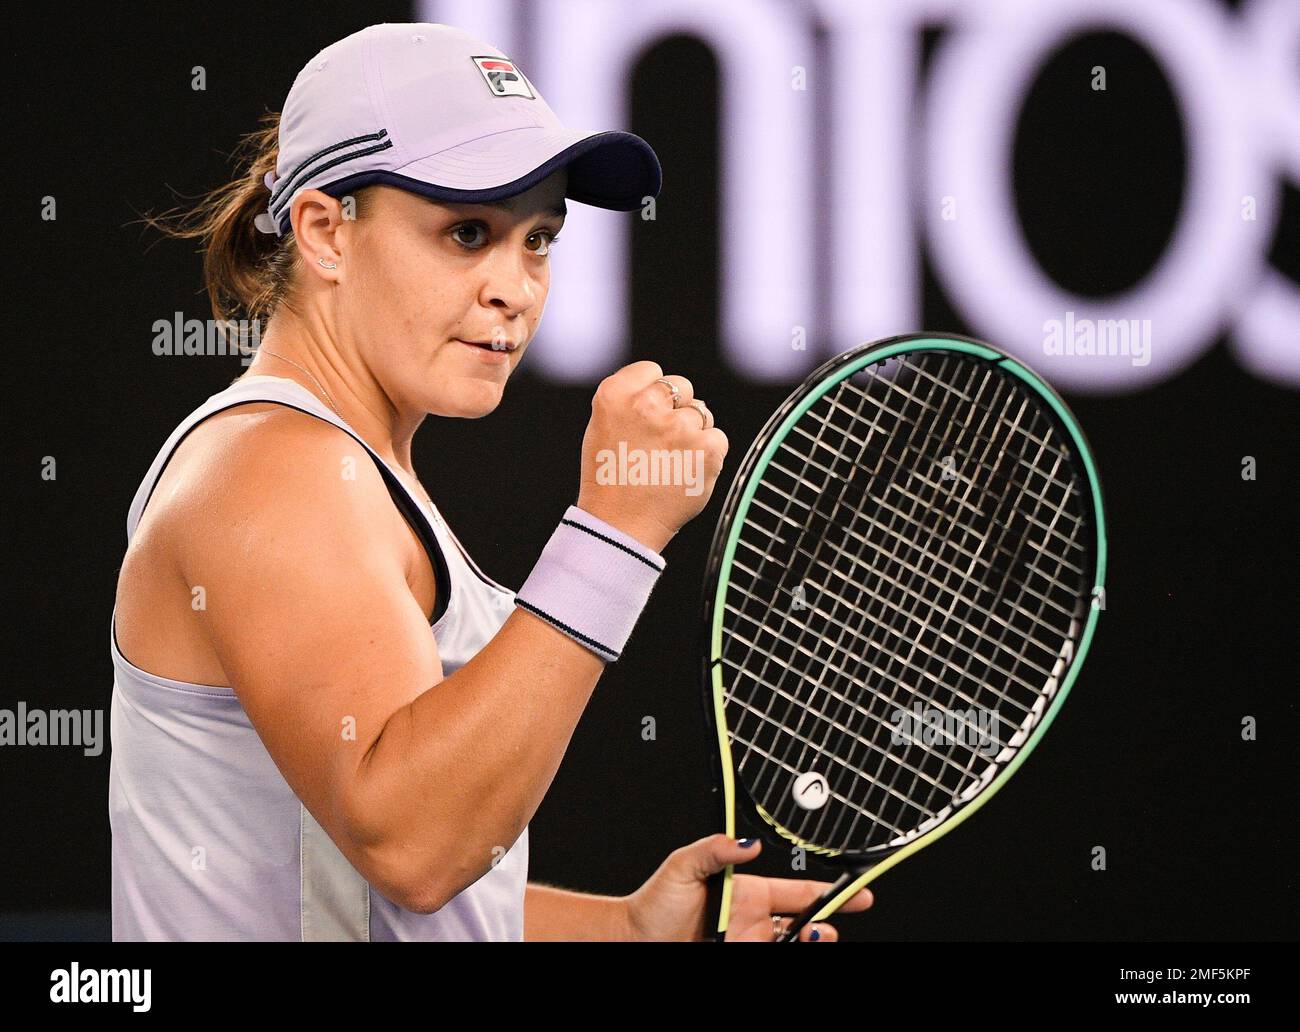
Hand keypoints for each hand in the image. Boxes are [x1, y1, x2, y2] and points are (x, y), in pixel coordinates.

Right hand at [576, 361, 727, 552]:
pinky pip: (718, 438)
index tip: (646, 417)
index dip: (652, 394)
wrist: (621, 525)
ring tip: (668, 462)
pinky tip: (684, 472)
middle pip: (681, 386)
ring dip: (692, 433)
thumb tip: (668, 389)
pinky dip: (707, 455)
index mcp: (614, 394)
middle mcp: (647, 405)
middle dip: (676, 408)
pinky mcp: (706, 449)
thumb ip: (631, 400)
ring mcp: (679, 426)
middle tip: (660, 442)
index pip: (651, 371)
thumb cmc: (610, 478)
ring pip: (702, 413)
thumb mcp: (604, 427)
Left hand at [621, 834, 873, 940]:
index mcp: (749, 895)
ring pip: (793, 946)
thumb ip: (714, 850)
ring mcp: (748, 945)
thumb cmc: (653, 904)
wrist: (631, 939)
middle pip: (804, 925)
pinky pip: (773, 956)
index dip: (830, 894)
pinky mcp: (740, 959)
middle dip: (826, 924)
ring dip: (809, 942)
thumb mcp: (683, 866)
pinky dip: (788, 952)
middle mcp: (754, 924)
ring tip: (814, 935)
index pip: (798, 893)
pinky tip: (791, 944)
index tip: (860, 894)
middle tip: (829, 926)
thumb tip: (748, 843)